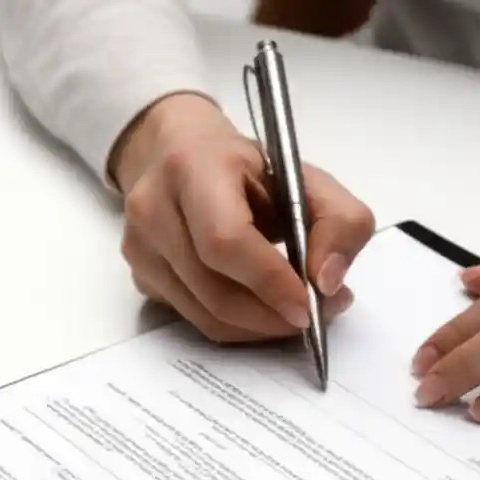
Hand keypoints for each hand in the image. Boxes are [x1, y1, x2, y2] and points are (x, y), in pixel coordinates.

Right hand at [112, 93, 372, 342]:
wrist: (178, 152)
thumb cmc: (243, 166)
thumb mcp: (305, 175)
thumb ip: (340, 222)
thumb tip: (329, 283)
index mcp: (194, 167)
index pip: (225, 240)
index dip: (269, 281)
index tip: (308, 304)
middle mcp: (153, 208)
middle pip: (214, 289)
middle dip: (271, 314)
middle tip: (314, 314)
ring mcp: (139, 246)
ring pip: (204, 314)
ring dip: (257, 327)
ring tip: (292, 310)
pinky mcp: (139, 276)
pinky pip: (192, 319)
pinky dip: (235, 324)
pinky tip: (259, 305)